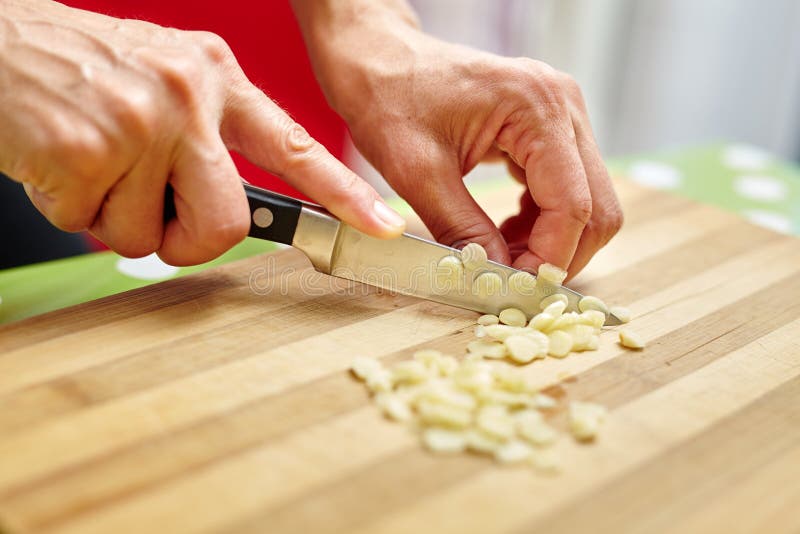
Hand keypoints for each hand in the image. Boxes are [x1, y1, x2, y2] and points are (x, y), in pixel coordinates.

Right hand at [0, 0, 404, 265]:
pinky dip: (68, 210)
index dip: (341, 194)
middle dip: (185, 240)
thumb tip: (227, 215)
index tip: (379, 226)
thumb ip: (206, 140)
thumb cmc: (79, 71)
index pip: (293, 145)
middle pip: (225, 224)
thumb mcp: (164, 82)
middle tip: (149, 215)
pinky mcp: (86, 150)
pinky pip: (91, 227)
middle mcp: (188, 95)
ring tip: (90, 166)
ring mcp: (139, 122)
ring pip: (150, 236)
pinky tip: (55, 161)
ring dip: (115, 219)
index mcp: (216, 76)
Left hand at [294, 2, 622, 278]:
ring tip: (500, 257)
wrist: (380, 60)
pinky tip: (503, 234)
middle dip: (557, 254)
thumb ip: (462, 228)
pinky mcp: (549, 127)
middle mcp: (562, 105)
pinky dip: (542, 221)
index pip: (573, 204)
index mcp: (536, 107)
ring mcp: (561, 114)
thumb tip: (496, 278)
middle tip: (511, 282)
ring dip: (550, 240)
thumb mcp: (417, 172)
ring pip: (587, 201)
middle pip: (597, 206)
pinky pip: (566, 188)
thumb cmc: (390, 99)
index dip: (549, 258)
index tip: (516, 290)